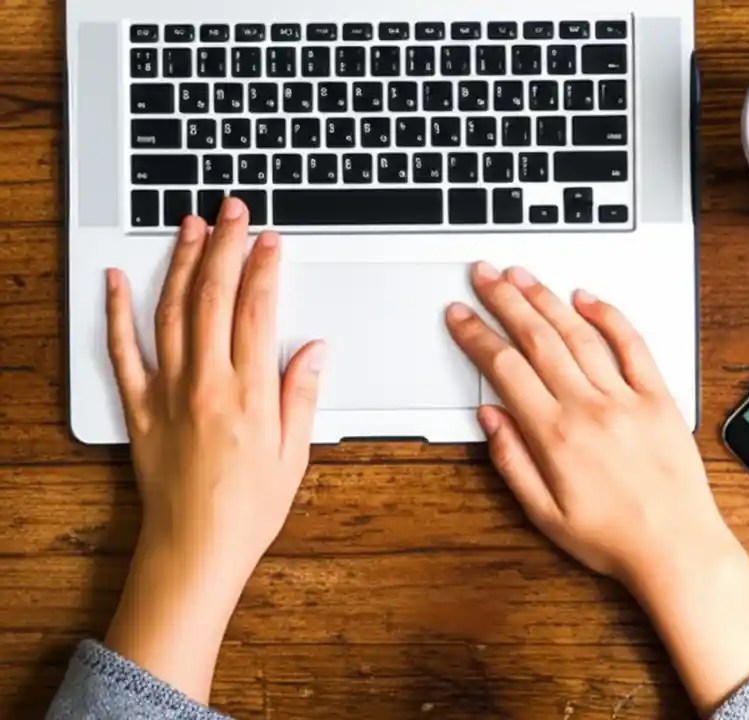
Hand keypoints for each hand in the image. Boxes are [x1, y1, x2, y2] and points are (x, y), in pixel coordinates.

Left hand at [102, 198, 325, 701]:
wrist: (195, 548)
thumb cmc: (249, 509)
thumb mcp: (294, 454)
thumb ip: (301, 395)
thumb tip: (313, 349)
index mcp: (248, 394)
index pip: (256, 311)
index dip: (264, 268)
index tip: (271, 240)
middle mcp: (204, 384)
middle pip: (212, 297)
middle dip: (224, 246)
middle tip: (232, 211)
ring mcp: (167, 392)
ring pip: (171, 311)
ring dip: (181, 263)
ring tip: (189, 226)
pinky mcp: (139, 407)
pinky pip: (123, 351)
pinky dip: (117, 312)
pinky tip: (118, 280)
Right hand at [446, 262, 748, 713]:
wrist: (677, 549)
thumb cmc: (613, 539)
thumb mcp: (544, 515)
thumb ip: (511, 462)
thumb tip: (489, 418)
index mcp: (555, 437)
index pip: (504, 369)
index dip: (476, 335)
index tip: (459, 315)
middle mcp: (589, 409)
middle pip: (537, 338)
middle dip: (504, 300)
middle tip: (483, 275)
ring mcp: (626, 399)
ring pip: (578, 334)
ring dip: (546, 298)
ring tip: (521, 275)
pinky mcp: (659, 398)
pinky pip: (633, 345)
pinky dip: (609, 316)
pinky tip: (587, 298)